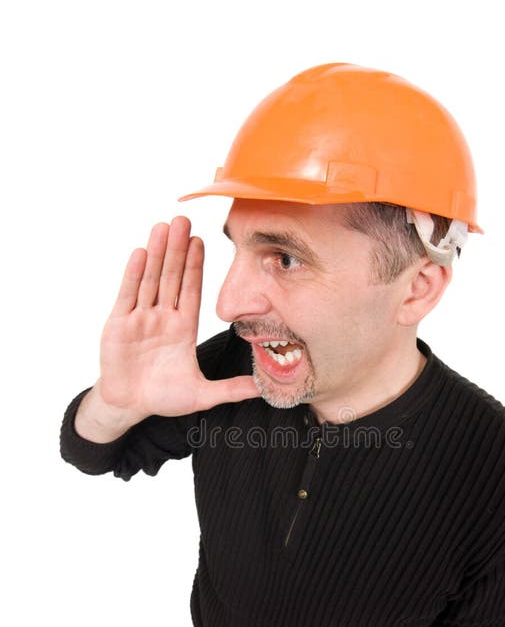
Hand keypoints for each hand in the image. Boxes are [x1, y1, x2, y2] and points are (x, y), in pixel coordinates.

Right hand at [97, 216, 259, 420]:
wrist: (129, 406)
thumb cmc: (162, 398)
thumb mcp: (202, 394)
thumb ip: (231, 389)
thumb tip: (263, 389)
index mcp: (183, 329)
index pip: (191, 290)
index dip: (196, 266)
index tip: (202, 240)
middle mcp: (162, 317)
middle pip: (171, 277)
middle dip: (178, 249)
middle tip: (183, 220)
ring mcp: (140, 318)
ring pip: (150, 279)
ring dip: (157, 253)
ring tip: (163, 226)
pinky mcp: (119, 324)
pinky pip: (128, 295)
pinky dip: (133, 274)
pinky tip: (141, 253)